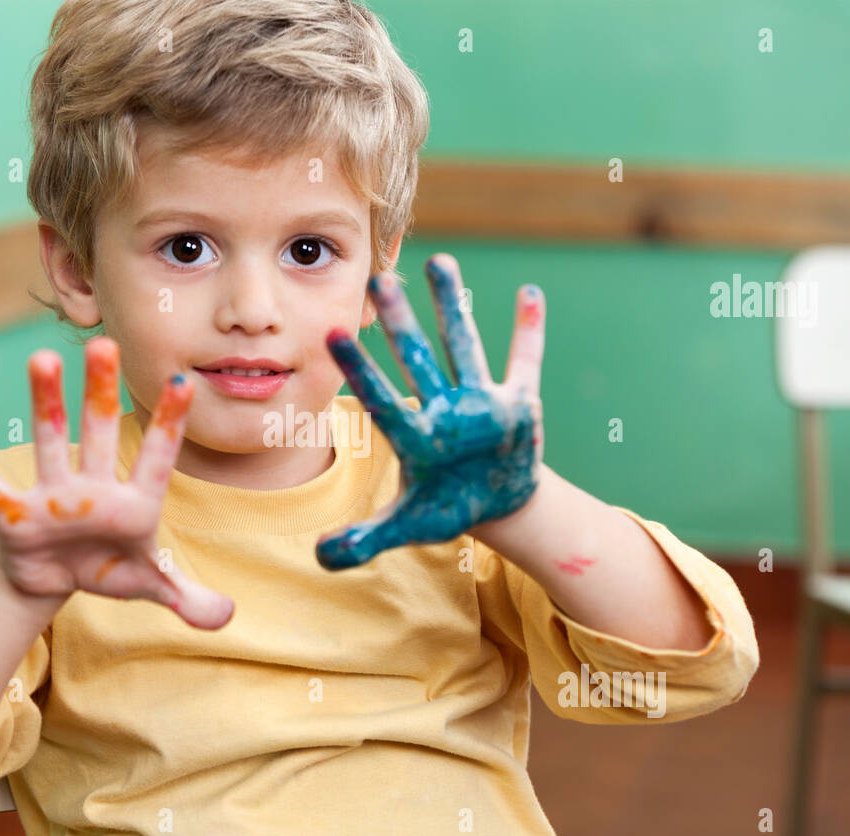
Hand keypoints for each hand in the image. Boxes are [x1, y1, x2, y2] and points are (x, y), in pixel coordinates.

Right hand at [0, 338, 233, 629]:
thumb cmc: (111, 569)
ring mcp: (53, 496)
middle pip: (100, 433)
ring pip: (49, 441)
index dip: (169, 424)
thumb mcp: (152, 586)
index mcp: (134, 504)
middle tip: (104, 343)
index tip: (181, 382)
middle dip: (100, 392)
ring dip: (45, 402)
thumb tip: (227, 617)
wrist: (58, 581)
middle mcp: (94, 489)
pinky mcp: (15, 514)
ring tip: (42, 358)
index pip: (157, 458)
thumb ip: (190, 599)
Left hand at [316, 253, 545, 569]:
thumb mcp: (409, 527)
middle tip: (378, 278)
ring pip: (464, 346)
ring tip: (438, 262)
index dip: (360, 369)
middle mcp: (445, 411)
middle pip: (417, 358)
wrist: (496, 505)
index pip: (382, 398)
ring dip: (454, 306)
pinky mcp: (518, 404)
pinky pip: (525, 362)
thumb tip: (320, 559)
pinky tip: (527, 293)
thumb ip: (366, 539)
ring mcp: (481, 403)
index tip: (333, 334)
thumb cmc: (448, 510)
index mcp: (416, 439)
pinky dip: (529, 331)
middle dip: (400, 321)